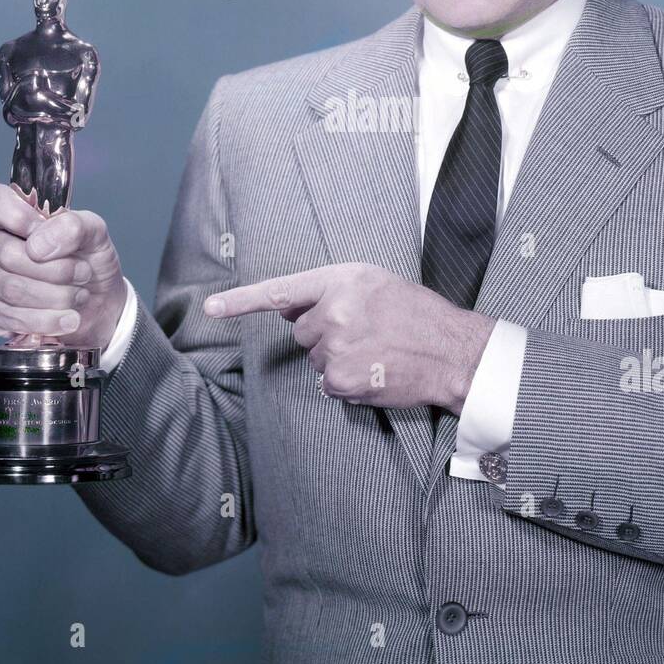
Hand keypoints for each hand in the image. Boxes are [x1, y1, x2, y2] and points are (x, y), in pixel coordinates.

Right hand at [0, 183, 125, 348]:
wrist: (99, 303)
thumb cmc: (90, 261)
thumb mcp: (95, 234)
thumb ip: (74, 226)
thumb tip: (38, 244)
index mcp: (13, 215)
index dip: (17, 216)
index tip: (44, 231)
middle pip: (7, 255)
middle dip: (55, 270)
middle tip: (82, 273)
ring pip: (10, 290)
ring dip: (55, 297)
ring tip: (79, 296)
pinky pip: (8, 318)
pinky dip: (46, 321)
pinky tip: (67, 318)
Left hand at [203, 262, 495, 413]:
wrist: (453, 351)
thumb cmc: (417, 315)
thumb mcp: (375, 284)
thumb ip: (331, 291)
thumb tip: (291, 311)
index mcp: (341, 279)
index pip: (280, 291)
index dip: (240, 301)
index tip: (211, 307)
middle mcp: (334, 311)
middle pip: (301, 332)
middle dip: (325, 335)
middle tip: (364, 334)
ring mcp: (337, 347)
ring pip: (316, 359)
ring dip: (338, 359)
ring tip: (376, 351)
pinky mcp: (343, 380)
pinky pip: (329, 384)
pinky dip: (347, 382)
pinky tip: (375, 370)